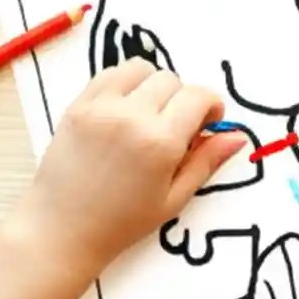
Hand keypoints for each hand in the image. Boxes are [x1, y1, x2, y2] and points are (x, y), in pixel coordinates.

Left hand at [20, 59, 246, 276]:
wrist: (61, 229)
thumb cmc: (121, 223)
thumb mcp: (173, 199)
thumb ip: (206, 162)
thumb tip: (237, 136)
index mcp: (160, 142)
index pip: (199, 96)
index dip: (211, 106)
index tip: (207, 124)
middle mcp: (132, 116)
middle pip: (172, 79)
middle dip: (182, 98)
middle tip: (174, 127)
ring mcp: (101, 107)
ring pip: (141, 68)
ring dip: (152, 85)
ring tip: (148, 114)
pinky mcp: (78, 105)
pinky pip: (109, 74)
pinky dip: (123, 83)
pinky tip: (123, 110)